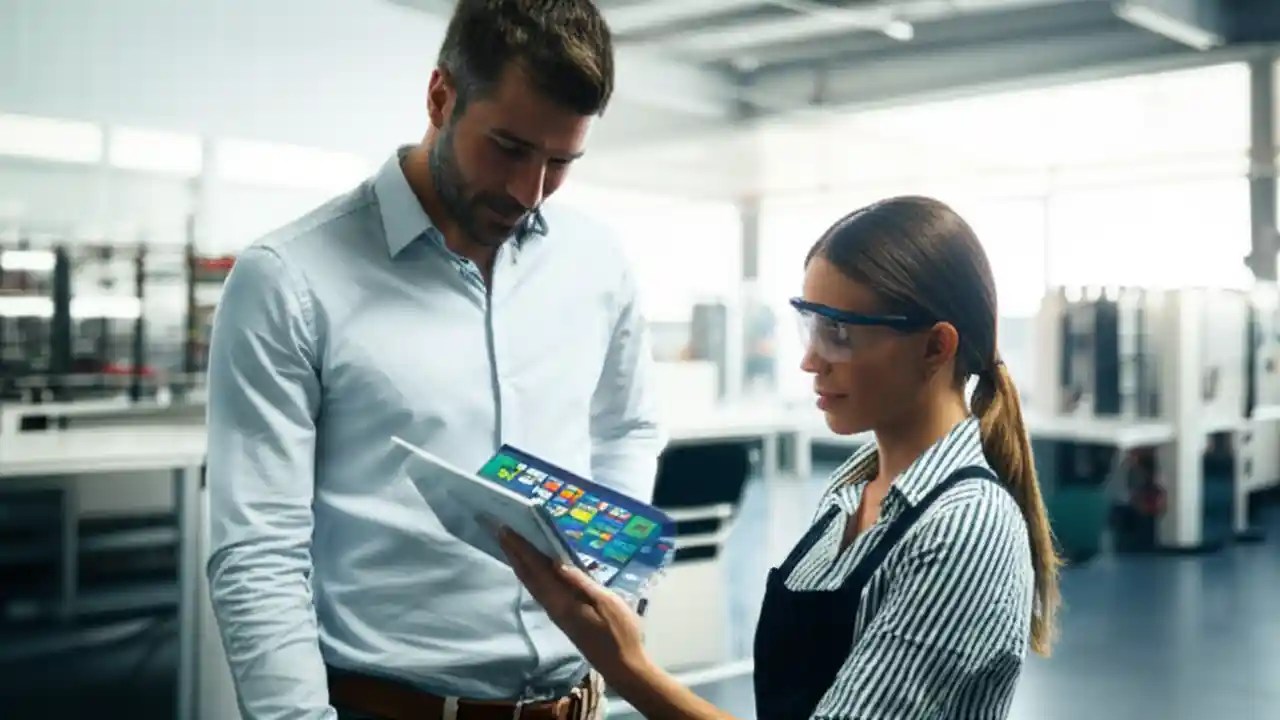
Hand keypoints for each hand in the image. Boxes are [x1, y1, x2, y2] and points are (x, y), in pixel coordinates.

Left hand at [497, 528, 650, 683]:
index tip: (506, 531)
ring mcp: (556, 612)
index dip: (521, 548)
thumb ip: (581, 583)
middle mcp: (553, 606)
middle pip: (528, 576)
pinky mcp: (562, 616)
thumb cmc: (619, 632)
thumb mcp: (606, 602)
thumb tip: (557, 562)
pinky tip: (532, 571)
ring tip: (510, 547)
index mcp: (562, 600)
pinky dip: (530, 576)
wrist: (621, 664)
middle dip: (514, 553)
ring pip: (531, 584)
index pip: (537, 569)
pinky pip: (539, 590)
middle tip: (500, 532)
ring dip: (519, 564)